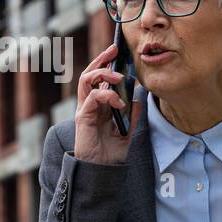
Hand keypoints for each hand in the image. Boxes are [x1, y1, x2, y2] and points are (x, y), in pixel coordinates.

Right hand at [74, 42, 143, 163]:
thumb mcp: (127, 131)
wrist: (102, 170)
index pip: (99, 78)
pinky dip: (107, 95)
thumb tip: (139, 100)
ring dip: (103, 73)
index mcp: (98, 105)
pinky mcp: (83, 117)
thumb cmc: (111, 153)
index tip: (117, 51)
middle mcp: (89, 104)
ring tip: (119, 76)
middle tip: (114, 50)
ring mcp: (85, 109)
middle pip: (89, 73)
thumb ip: (132, 116)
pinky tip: (119, 102)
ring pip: (86, 80)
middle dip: (101, 59)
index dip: (106, 63)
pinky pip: (93, 97)